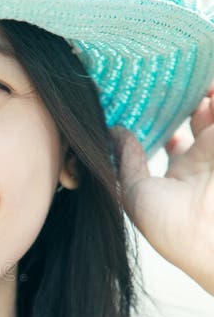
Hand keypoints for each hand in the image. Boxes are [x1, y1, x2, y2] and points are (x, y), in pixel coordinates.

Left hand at [110, 89, 213, 294]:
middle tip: (170, 79)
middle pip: (197, 119)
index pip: (174, 139)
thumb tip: (113, 133)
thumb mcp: (135, 194)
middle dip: (186, 97)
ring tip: (192, 76)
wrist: (210, 240)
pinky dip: (212, 96)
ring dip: (203, 92)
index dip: (163, 119)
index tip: (145, 99)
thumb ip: (126, 162)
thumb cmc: (172, 228)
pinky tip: (205, 84)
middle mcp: (204, 161)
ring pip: (211, 111)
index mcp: (181, 174)